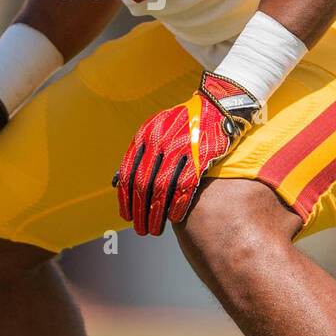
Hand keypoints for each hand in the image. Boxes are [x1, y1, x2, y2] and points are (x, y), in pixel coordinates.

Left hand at [114, 73, 259, 235]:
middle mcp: (159, 141)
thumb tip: (118, 182)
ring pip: (161, 190)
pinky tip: (173, 218)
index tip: (126, 216)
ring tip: (154, 229)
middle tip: (140, 229)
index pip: (128, 172)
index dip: (125, 198)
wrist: (217, 106)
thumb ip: (140, 153)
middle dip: (139, 211)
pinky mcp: (199, 156)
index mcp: (145, 134)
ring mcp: (179, 148)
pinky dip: (176, 205)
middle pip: (143, 184)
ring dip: (156, 214)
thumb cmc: (185, 122)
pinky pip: (183, 187)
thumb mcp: (156, 129)